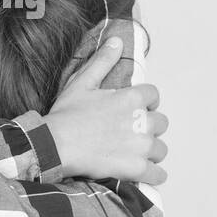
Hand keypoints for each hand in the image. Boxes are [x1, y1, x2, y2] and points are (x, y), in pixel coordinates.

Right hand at [46, 37, 168, 183]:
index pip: (154, 96)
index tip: (135, 109)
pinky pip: (157, 174)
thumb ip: (103, 61)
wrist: (55, 144)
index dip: (146, 102)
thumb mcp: (82, 82)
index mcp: (131, 98)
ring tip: (136, 153)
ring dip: (151, 151)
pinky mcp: (136, 168)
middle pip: (161, 123)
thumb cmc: (67, 114)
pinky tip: (146, 174)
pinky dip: (154, 175)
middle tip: (132, 132)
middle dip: (149, 127)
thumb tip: (116, 41)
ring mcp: (141, 146)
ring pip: (161, 149)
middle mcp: (142, 121)